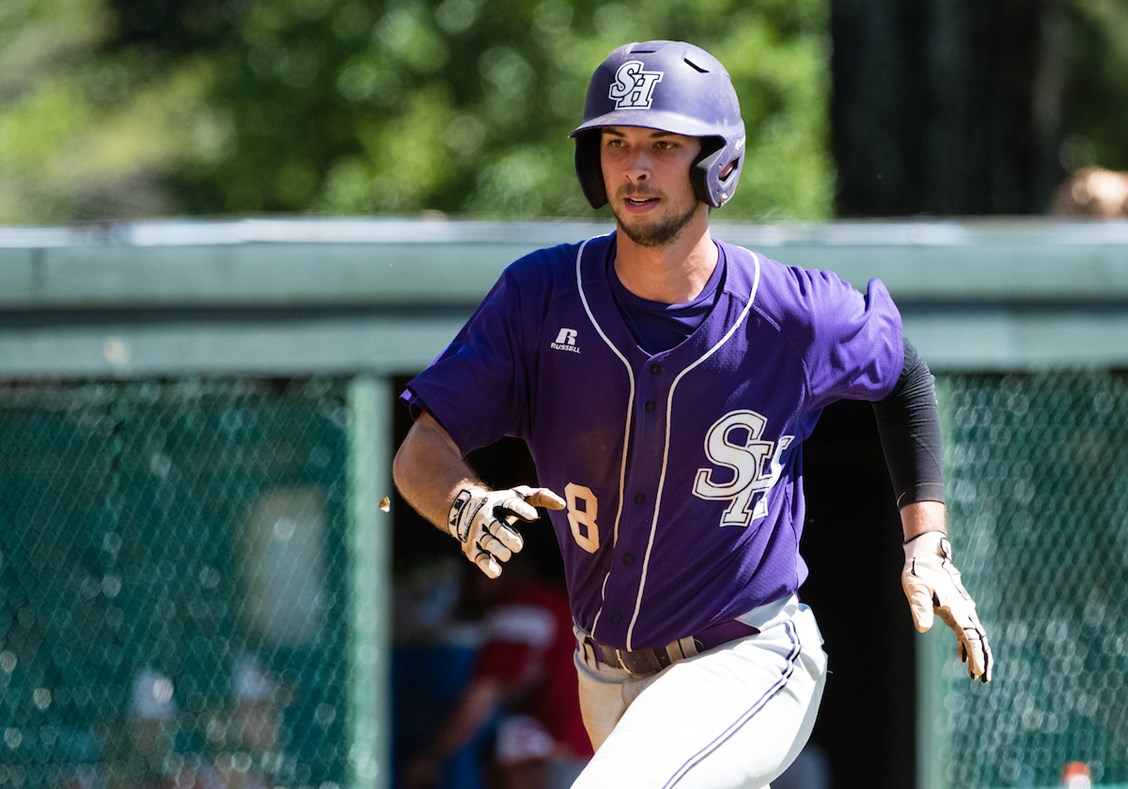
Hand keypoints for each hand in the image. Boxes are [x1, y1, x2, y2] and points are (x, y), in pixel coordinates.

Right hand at [447, 485, 565, 577]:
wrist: (463, 507)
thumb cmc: (501, 504)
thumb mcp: (518, 496)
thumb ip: (540, 497)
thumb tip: (562, 504)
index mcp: (499, 502)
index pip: (510, 505)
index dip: (522, 509)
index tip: (534, 516)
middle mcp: (485, 516)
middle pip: (497, 527)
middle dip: (507, 537)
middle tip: (517, 545)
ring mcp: (477, 532)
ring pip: (489, 543)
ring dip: (500, 550)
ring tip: (507, 553)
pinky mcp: (471, 547)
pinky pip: (479, 557)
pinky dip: (487, 565)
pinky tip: (496, 572)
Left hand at [902, 530, 992, 682]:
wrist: (926, 555)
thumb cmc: (919, 571)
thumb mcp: (915, 589)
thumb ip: (920, 607)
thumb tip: (923, 629)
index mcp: (956, 609)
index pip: (971, 637)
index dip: (977, 655)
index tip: (980, 672)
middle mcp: (963, 610)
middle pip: (978, 638)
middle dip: (983, 659)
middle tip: (984, 680)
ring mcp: (961, 608)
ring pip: (973, 635)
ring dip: (976, 654)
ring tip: (976, 674)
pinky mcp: (955, 607)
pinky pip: (964, 629)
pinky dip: (965, 644)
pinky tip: (961, 657)